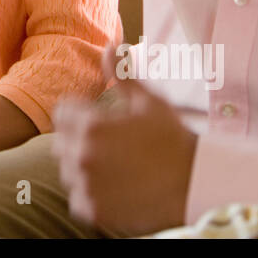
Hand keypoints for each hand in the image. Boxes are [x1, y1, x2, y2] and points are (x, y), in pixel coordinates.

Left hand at [53, 49, 197, 235]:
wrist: (196, 183)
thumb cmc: (173, 138)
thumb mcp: (149, 101)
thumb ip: (121, 76)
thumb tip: (109, 46)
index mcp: (91, 126)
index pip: (60, 114)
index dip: (77, 113)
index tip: (95, 119)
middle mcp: (82, 156)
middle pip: (61, 143)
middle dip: (78, 140)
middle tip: (108, 144)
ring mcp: (87, 186)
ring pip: (68, 172)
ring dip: (83, 167)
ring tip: (114, 166)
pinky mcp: (94, 211)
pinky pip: (78, 198)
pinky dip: (91, 194)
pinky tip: (115, 187)